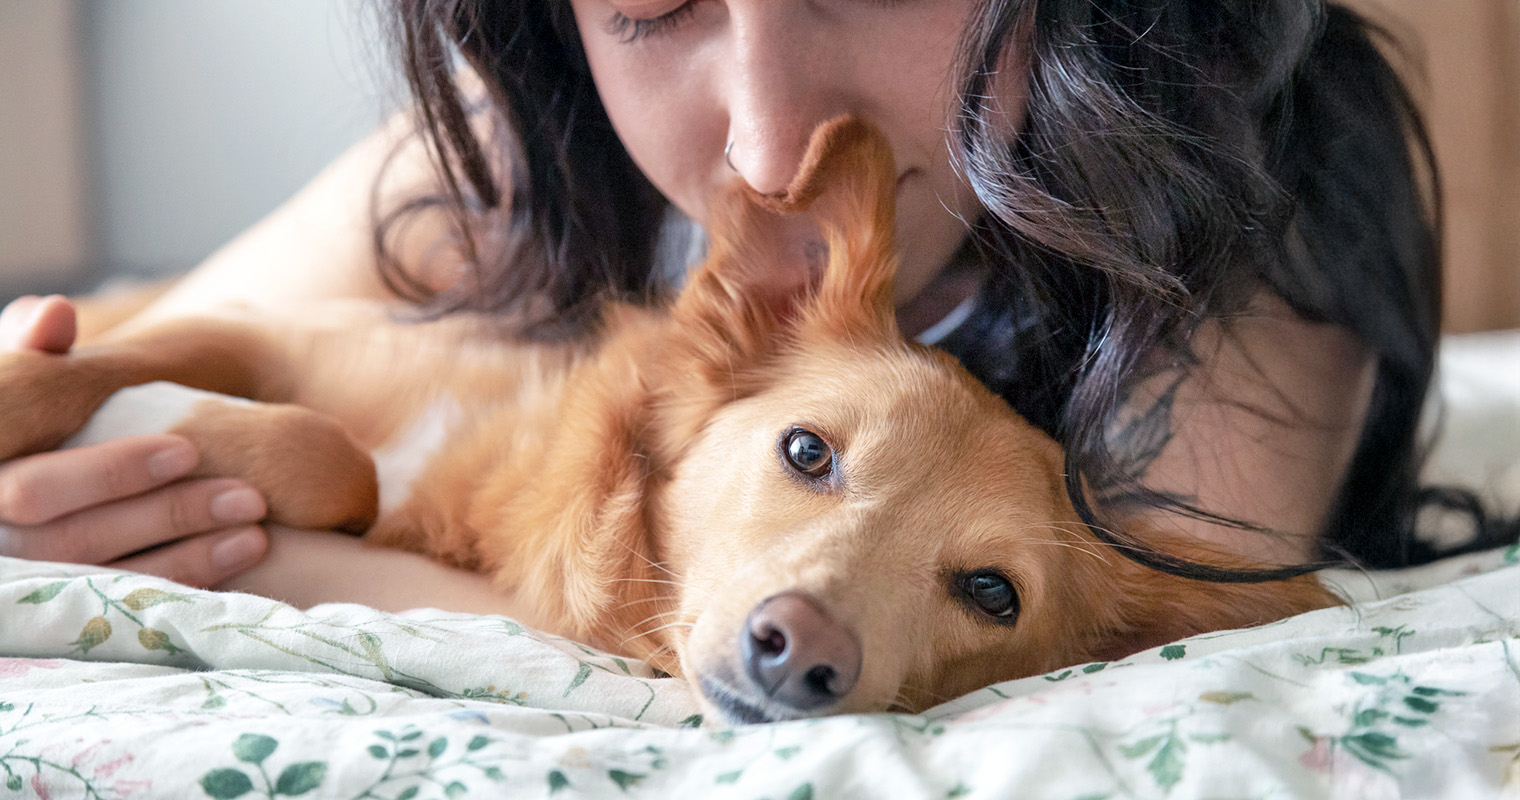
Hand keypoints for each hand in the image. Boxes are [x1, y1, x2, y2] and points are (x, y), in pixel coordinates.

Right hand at [0, 295, 269, 585]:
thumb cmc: (34, 426)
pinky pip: (133, 601)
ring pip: (109, 577)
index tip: (186, 448)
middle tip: (247, 494)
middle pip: (75, 541)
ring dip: (190, 548)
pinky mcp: (75, 608)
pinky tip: (245, 549)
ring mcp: (30, 583)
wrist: (50, 486)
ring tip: (256, 519)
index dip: (109, 472)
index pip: (31, 492)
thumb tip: (55, 311)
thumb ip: (34, 354)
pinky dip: (193, 575)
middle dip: (167, 515)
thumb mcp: (24, 391)